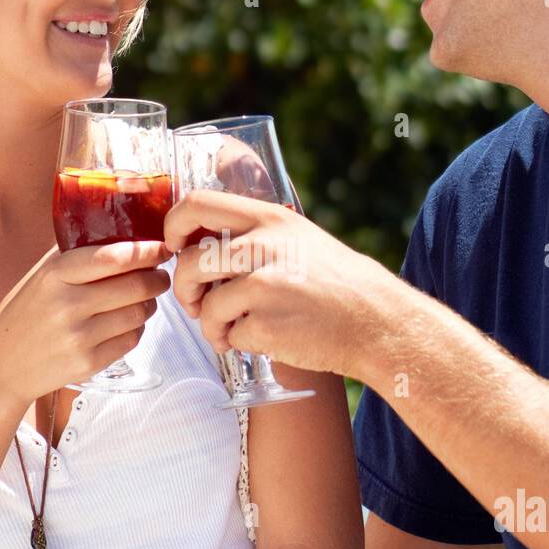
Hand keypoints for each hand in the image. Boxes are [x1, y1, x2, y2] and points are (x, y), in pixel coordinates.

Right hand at [0, 238, 171, 403]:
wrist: (1, 366)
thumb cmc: (25, 314)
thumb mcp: (40, 277)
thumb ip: (74, 255)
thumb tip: (121, 229)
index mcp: (55, 275)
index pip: (113, 257)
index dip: (146, 251)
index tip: (161, 247)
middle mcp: (68, 305)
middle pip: (135, 286)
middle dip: (157, 278)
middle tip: (160, 275)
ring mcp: (79, 336)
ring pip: (139, 314)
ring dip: (150, 304)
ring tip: (144, 300)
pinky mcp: (89, 363)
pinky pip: (132, 340)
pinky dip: (136, 329)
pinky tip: (125, 324)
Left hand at [163, 189, 395, 375]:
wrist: (375, 321)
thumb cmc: (335, 282)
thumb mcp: (298, 237)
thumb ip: (255, 232)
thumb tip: (201, 240)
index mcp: (268, 219)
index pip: (197, 204)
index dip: (173, 227)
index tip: (174, 247)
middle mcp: (262, 247)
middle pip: (189, 263)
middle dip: (183, 288)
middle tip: (194, 303)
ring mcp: (263, 287)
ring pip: (205, 306)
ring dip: (209, 324)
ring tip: (228, 330)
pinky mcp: (266, 326)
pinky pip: (228, 336)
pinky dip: (237, 344)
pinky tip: (260, 341)